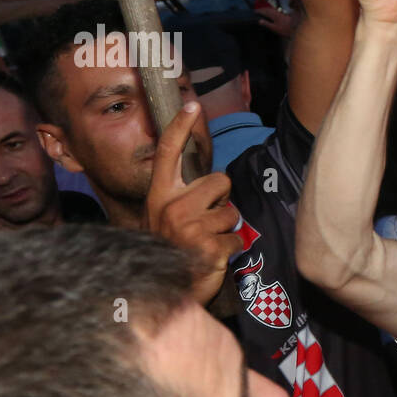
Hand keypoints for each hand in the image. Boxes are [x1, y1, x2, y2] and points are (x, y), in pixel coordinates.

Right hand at [142, 102, 242, 304]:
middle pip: (220, 181)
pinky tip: (213, 258)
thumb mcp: (168, 220)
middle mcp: (171, 206)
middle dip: (222, 200)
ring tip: (207, 242)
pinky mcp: (207, 246)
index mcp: (160, 196)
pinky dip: (231, 250)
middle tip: (206, 222)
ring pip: (232, 213)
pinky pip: (237, 238)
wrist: (168, 291)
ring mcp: (188, 226)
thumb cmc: (173, 251)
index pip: (169, 153)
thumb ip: (184, 197)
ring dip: (226, 229)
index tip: (192, 105)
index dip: (180, 127)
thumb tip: (214, 182)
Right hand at [254, 4, 297, 38]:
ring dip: (266, 9)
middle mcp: (277, 12)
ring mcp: (280, 13)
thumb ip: (267, 24)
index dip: (259, 11)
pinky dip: (271, 11)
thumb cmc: (285, 30)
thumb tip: (259, 20)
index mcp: (274, 15)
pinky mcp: (283, 15)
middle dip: (262, 9)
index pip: (264, 11)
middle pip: (268, 9)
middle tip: (257, 10)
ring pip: (272, 9)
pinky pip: (275, 11)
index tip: (254, 11)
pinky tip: (271, 13)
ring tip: (262, 11)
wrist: (296, 29)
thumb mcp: (274, 28)